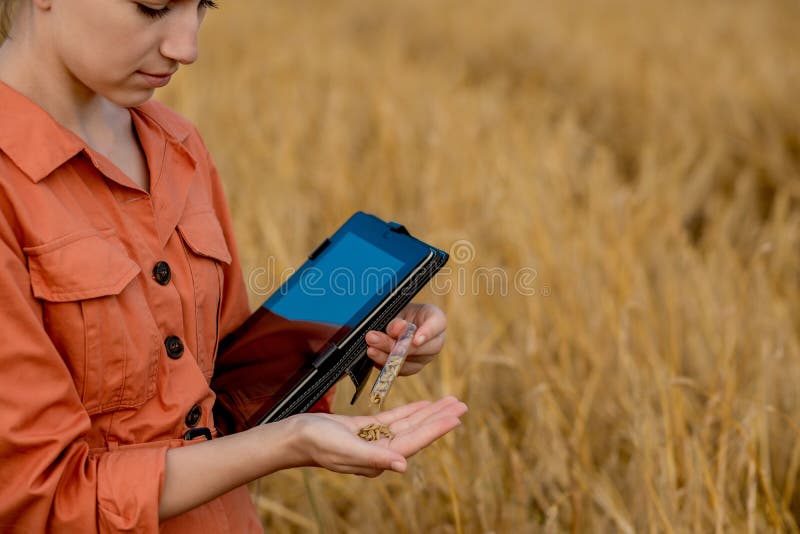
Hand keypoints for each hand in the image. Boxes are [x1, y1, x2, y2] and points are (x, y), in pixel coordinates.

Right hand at [288, 396, 466, 476]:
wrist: (295, 437)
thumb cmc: (317, 444)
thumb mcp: (346, 449)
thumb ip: (375, 457)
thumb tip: (403, 465)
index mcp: (379, 459)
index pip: (414, 442)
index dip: (436, 428)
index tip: (456, 417)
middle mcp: (381, 452)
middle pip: (418, 432)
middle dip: (440, 418)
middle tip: (461, 405)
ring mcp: (374, 440)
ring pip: (409, 424)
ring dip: (429, 412)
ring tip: (449, 402)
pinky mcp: (365, 429)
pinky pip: (393, 419)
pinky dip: (409, 411)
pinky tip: (423, 404)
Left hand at [365, 302, 445, 375]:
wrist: (397, 321)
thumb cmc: (400, 312)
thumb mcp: (397, 310)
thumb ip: (396, 320)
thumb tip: (396, 330)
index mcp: (435, 319)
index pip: (438, 324)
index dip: (428, 333)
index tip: (415, 340)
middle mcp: (435, 340)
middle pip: (423, 348)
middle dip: (398, 346)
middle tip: (374, 339)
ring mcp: (425, 356)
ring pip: (411, 362)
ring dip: (387, 357)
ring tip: (371, 349)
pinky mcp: (413, 367)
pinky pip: (401, 370)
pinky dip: (386, 365)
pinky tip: (375, 358)